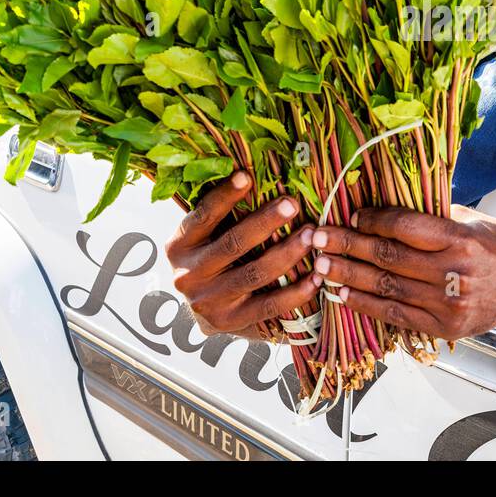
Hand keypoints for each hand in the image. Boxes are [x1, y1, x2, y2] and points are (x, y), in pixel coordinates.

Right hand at [164, 170, 317, 338]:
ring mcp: (208, 302)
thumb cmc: (211, 258)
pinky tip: (315, 278)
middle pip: (232, 245)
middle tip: (292, 204)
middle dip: (265, 222)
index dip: (224, 196)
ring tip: (311, 236)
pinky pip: (268, 306)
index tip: (247, 175)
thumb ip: (222, 214)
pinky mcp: (230, 322)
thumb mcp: (204, 236)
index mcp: (179, 246)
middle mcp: (188, 274)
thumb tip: (253, 174)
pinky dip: (295, 293)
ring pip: (254, 274)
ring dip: (287, 254)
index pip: (203, 217)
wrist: (202, 309)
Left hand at [311, 205, 495, 341]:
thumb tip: (385, 205)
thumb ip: (431, 216)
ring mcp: (449, 303)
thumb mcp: (471, 219)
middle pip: (388, 257)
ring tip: (321, 266)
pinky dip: (367, 304)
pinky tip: (345, 294)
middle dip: (347, 246)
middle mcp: (454, 272)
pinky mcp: (446, 326)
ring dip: (349, 275)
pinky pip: (397, 314)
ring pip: (387, 287)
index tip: (350, 214)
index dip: (371, 220)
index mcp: (460, 238)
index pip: (403, 226)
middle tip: (318, 238)